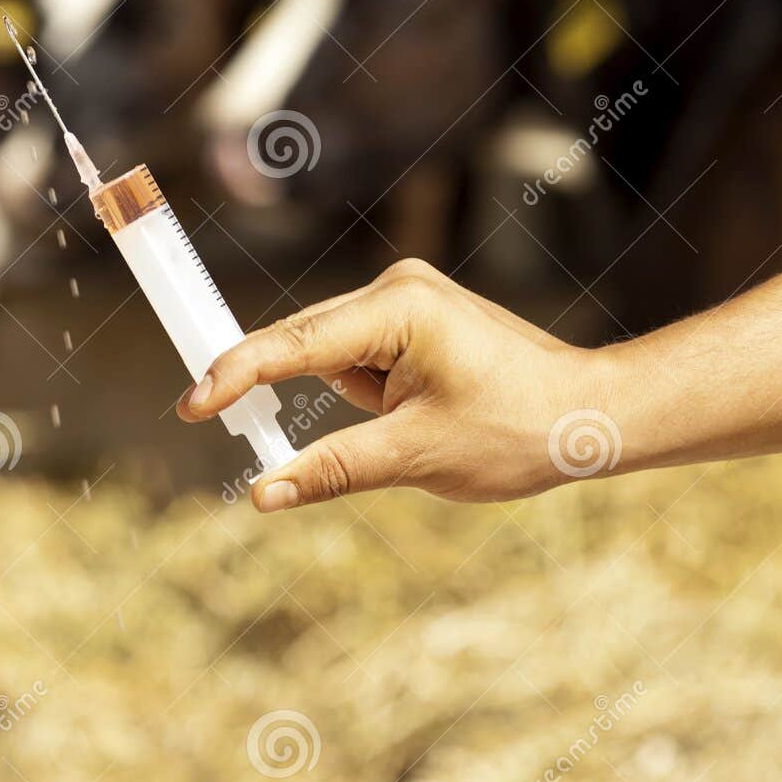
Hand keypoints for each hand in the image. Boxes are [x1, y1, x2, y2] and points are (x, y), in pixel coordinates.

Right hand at [179, 259, 613, 510]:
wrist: (593, 415)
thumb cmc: (519, 430)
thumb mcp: (417, 457)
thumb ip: (331, 468)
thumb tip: (263, 493)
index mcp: (398, 309)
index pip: (294, 345)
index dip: (235, 376)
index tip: (189, 406)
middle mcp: (397, 288)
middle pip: (302, 341)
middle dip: (272, 386)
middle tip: (217, 421)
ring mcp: (407, 300)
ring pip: (328, 352)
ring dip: (332, 397)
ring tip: (399, 432)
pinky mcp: (415, 318)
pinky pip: (356, 355)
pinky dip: (355, 391)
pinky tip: (403, 419)